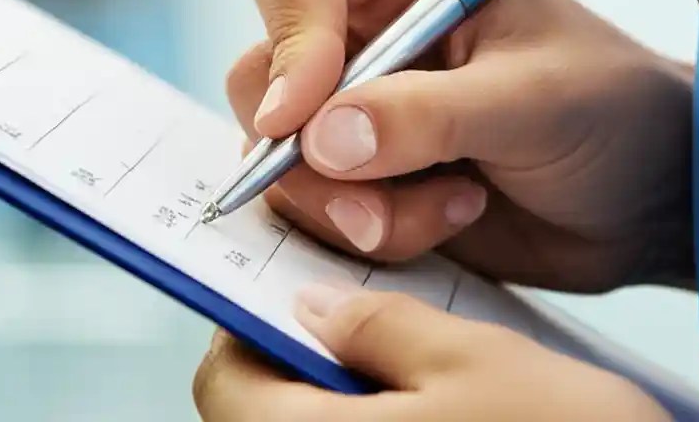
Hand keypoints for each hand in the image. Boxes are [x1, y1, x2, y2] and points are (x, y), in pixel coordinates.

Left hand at [193, 286, 670, 420]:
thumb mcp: (475, 360)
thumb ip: (377, 327)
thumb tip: (313, 309)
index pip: (223, 381)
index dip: (246, 325)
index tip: (293, 289)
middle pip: (266, 411)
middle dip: (303, 356)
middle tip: (361, 310)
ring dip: (350, 387)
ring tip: (411, 348)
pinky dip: (383, 417)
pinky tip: (439, 396)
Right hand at [228, 0, 693, 290]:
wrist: (650, 201)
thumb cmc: (616, 116)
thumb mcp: (535, 101)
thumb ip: (426, 115)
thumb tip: (319, 139)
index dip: (287, 38)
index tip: (302, 120)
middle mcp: (369, 30)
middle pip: (260, 73)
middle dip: (309, 151)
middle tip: (375, 199)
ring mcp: (357, 108)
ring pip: (279, 156)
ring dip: (352, 204)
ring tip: (455, 207)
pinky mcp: (361, 176)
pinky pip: (313, 210)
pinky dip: (371, 232)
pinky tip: (452, 219)